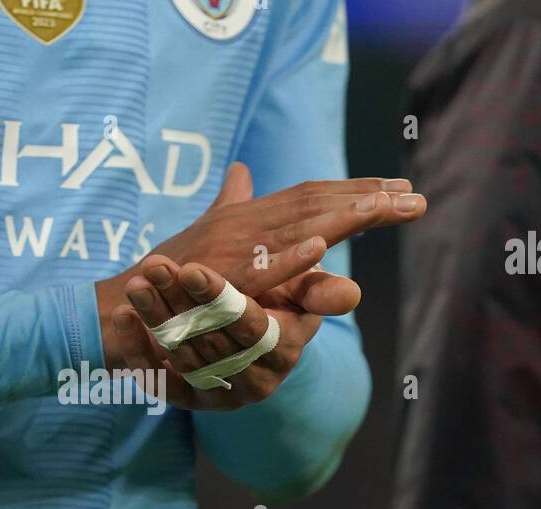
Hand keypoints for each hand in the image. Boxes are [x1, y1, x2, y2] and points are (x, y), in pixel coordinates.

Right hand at [95, 162, 425, 366]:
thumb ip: (230, 205)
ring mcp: (230, 251)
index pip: (311, 196)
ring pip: (295, 228)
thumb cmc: (167, 273)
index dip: (355, 191)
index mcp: (247, 217)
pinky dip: (288, 257)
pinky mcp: (215, 280)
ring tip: (387, 208)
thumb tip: (243, 172)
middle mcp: (243, 225)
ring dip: (342, 216)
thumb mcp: (205, 236)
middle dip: (367, 200)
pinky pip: (256, 269)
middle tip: (415, 199)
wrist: (124, 304)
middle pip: (315, 203)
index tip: (398, 190)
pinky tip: (321, 247)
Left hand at [114, 254, 359, 410]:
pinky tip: (120, 316)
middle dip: (178, 301)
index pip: (247, 324)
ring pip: (181, 353)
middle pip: (209, 337)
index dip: (219, 297)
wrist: (254, 352)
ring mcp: (221, 394)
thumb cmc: (281, 308)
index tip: (192, 268)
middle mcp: (255, 379)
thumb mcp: (301, 293)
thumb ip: (313, 282)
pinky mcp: (191, 403)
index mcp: (283, 349)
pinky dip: (138, 349)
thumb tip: (334, 263)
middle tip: (151, 266)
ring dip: (155, 317)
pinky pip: (158, 381)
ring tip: (135, 281)